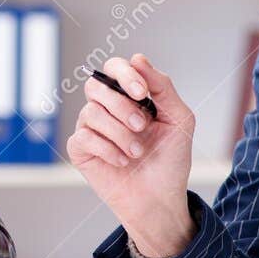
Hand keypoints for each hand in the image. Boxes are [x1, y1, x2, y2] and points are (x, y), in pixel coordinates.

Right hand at [66, 54, 198, 257]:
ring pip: (91, 112)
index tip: (142, 93)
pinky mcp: (80, 149)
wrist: (160, 198)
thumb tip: (138, 58)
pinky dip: (108, 149)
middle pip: (95, 86)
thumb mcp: (178, 118)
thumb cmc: (169, 159)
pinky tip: (122, 161)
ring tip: (137, 152)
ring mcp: (90, 127)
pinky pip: (83, 137)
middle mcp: (106, 107)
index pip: (114, 67)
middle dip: (121, 106)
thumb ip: (162, 86)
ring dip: (119, 133)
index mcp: (128, 95)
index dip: (124, 75)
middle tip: (142, 126)